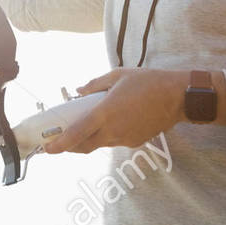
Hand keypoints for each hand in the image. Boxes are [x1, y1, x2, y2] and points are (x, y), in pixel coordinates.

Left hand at [42, 68, 183, 154]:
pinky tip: (113, 121)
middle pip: (85, 146)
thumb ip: (95, 85)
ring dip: (90, 138)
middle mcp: (113, 130)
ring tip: (88, 123)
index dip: (60, 144)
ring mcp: (125, 139)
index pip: (77, 133)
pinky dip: (107, 135)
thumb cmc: (148, 82)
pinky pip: (114, 141)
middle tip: (60, 140)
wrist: (178, 98)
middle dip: (70, 146)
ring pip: (100, 144)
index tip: (48, 149)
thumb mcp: (118, 75)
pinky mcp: (135, 143)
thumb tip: (79, 91)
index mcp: (105, 113)